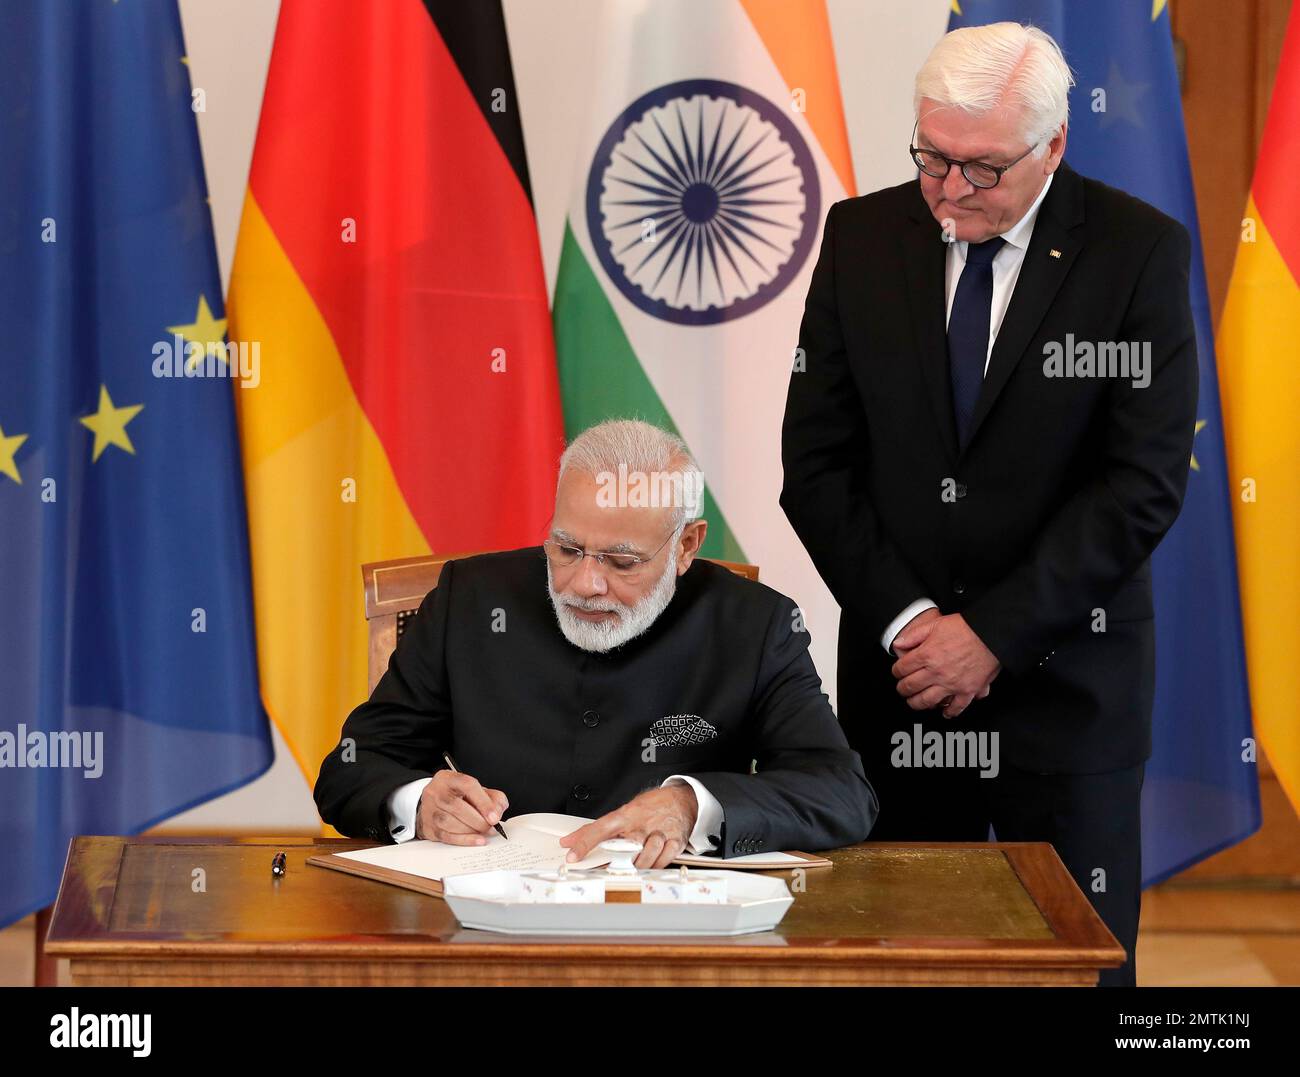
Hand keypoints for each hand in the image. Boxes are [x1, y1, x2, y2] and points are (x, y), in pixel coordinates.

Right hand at [415, 770, 508, 843]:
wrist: (434, 803)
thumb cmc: (458, 796)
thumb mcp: (477, 790)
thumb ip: (492, 797)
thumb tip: (498, 811)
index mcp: (449, 778)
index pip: (467, 786)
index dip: (483, 802)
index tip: (494, 817)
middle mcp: (436, 792)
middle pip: (456, 806)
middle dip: (478, 820)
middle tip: (491, 827)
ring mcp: (429, 809)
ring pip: (448, 822)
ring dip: (471, 831)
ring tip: (484, 833)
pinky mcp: (428, 826)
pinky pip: (445, 836)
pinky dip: (464, 840)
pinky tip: (476, 840)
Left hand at [559, 784, 697, 868]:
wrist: (681, 799)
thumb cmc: (650, 807)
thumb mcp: (622, 813)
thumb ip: (595, 829)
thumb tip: (568, 841)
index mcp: (625, 815)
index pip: (599, 829)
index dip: (584, 843)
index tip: (572, 856)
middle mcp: (641, 824)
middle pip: (624, 850)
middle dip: (617, 863)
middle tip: (611, 868)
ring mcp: (660, 833)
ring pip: (645, 858)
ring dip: (638, 866)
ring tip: (634, 865)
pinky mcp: (675, 841)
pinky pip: (663, 861)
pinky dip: (655, 866)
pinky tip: (651, 863)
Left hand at [891, 613, 999, 718]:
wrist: (991, 634)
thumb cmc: (966, 627)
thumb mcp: (936, 624)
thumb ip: (914, 635)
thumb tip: (898, 644)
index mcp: (926, 654)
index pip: (902, 669)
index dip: (896, 671)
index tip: (898, 672)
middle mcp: (936, 672)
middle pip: (910, 686)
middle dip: (902, 689)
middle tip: (903, 688)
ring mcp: (952, 683)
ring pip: (926, 701)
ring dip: (916, 703)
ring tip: (914, 701)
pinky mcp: (967, 690)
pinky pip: (956, 707)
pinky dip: (949, 712)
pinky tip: (944, 712)